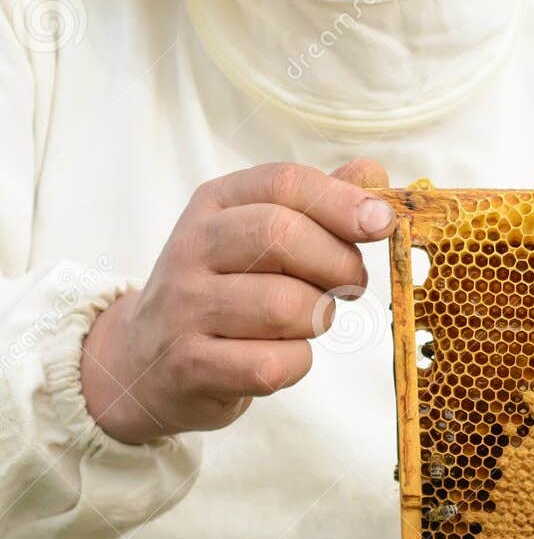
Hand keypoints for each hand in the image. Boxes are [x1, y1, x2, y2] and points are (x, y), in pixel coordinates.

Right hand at [81, 160, 394, 444]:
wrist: (147, 362)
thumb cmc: (226, 292)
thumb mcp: (259, 235)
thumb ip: (317, 205)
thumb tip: (374, 173)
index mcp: (213, 205)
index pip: (284, 182)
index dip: (343, 201)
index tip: (381, 224)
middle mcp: (191, 248)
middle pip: (282, 235)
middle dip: (339, 264)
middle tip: (348, 284)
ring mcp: (185, 308)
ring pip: (287, 306)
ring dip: (319, 318)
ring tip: (305, 320)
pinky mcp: (191, 365)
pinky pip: (274, 364)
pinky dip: (297, 364)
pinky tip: (280, 356)